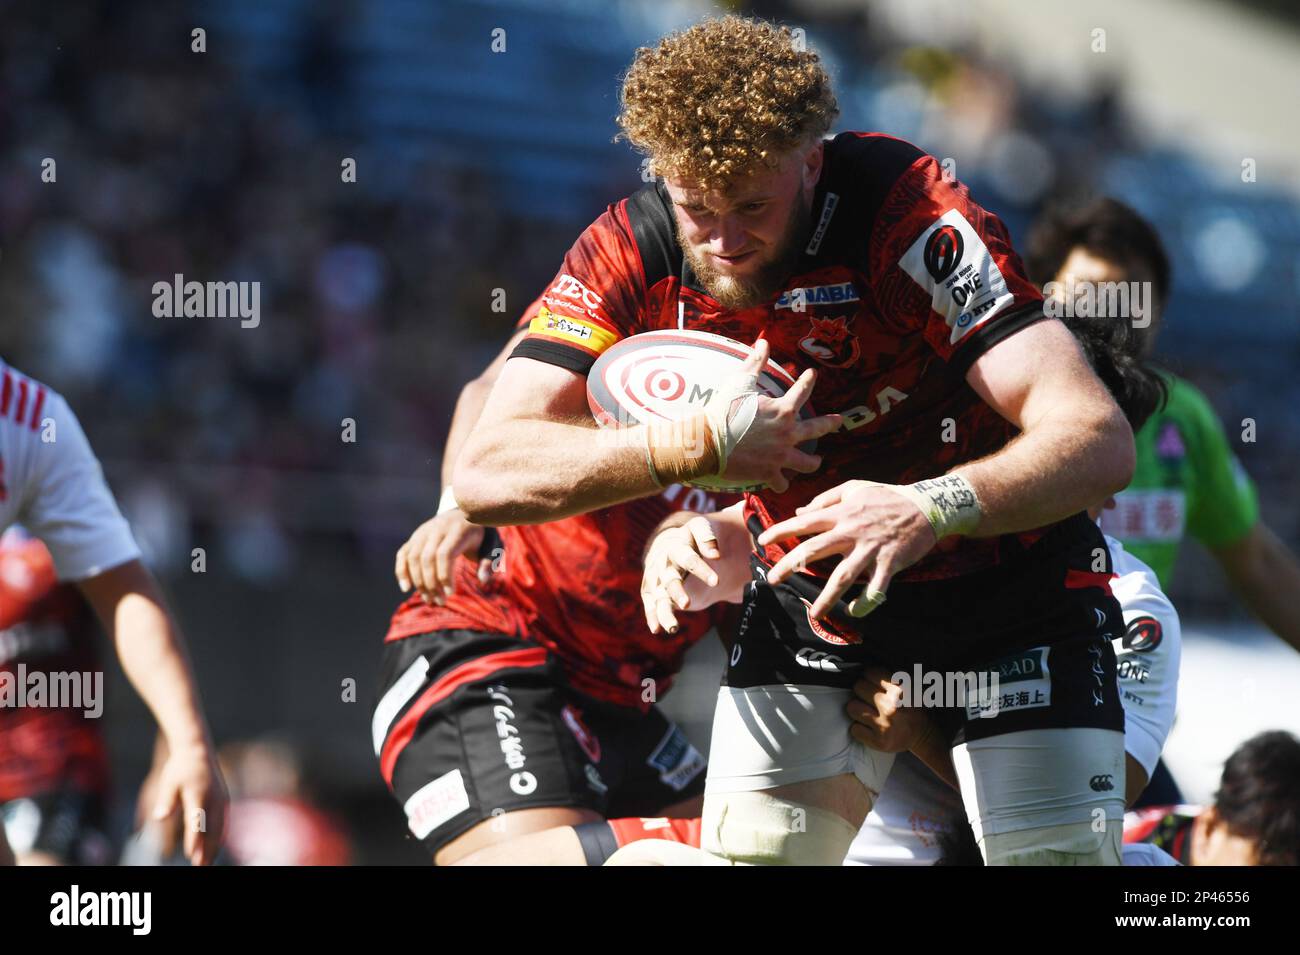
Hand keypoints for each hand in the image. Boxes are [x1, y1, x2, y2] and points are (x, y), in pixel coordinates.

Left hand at [146, 743, 227, 865]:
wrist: (198, 750)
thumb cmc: (180, 768)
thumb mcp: (168, 782)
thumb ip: (165, 801)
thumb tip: (158, 817)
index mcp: (198, 794)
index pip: (196, 821)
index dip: (194, 838)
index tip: (190, 854)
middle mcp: (213, 799)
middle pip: (211, 829)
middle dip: (206, 849)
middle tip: (200, 866)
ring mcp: (221, 800)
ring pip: (219, 828)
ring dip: (213, 846)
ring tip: (206, 863)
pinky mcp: (224, 800)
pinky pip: (223, 823)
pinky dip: (219, 837)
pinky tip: (213, 848)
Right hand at [394, 511, 492, 603]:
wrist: (465, 512)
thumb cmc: (481, 534)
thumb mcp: (493, 544)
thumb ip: (489, 561)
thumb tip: (483, 580)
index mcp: (458, 530)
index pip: (444, 554)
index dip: (444, 575)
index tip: (451, 593)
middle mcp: (437, 528)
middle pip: (426, 558)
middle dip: (431, 583)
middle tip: (440, 601)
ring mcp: (424, 531)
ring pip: (413, 557)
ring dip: (418, 582)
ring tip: (429, 599)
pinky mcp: (415, 536)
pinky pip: (403, 554)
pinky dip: (401, 571)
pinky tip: (406, 588)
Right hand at [641, 516, 724, 634]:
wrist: (671, 543)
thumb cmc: (691, 537)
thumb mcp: (700, 528)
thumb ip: (707, 537)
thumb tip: (715, 554)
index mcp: (675, 547)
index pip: (687, 558)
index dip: (700, 569)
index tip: (715, 582)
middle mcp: (662, 563)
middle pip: (669, 579)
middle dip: (677, 592)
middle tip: (687, 605)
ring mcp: (656, 578)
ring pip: (658, 596)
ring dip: (663, 612)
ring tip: (673, 628)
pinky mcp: (652, 591)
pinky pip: (651, 604)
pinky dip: (652, 616)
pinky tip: (656, 629)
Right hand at [718, 340, 842, 492]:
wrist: (709, 443)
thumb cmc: (723, 411)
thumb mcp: (739, 383)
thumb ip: (754, 363)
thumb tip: (763, 341)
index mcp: (783, 411)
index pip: (803, 391)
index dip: (808, 381)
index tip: (812, 374)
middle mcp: (788, 434)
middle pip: (817, 429)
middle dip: (830, 424)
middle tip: (839, 422)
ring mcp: (780, 456)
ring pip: (807, 463)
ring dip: (812, 462)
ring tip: (816, 462)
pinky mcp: (769, 473)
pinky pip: (781, 482)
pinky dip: (781, 483)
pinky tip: (781, 484)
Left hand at [758, 479, 937, 618]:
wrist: (927, 506)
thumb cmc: (887, 496)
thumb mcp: (854, 488)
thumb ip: (825, 499)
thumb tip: (800, 512)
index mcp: (841, 513)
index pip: (804, 523)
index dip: (781, 531)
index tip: (762, 542)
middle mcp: (852, 531)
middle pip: (814, 550)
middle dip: (790, 565)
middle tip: (773, 579)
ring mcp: (870, 549)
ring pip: (843, 576)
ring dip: (827, 597)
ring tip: (815, 613)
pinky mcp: (889, 563)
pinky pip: (875, 588)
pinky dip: (865, 603)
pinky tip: (854, 611)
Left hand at [846, 667, 932, 753]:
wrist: (924, 735)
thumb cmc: (912, 707)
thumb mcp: (910, 686)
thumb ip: (891, 676)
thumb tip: (864, 665)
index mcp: (901, 689)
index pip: (869, 672)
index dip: (868, 677)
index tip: (871, 683)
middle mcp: (892, 705)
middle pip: (858, 687)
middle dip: (861, 692)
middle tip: (868, 698)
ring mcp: (884, 724)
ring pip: (852, 707)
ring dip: (857, 709)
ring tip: (867, 712)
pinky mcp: (879, 741)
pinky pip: (854, 729)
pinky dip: (859, 728)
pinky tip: (869, 727)